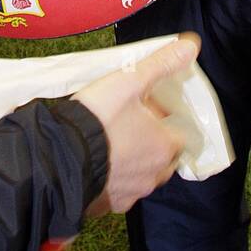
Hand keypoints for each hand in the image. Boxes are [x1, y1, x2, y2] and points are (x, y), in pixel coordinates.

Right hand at [75, 33, 196, 214]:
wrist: (59, 156)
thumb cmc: (98, 118)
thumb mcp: (130, 82)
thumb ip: (161, 64)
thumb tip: (191, 45)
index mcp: (164, 147)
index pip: (178, 133)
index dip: (163, 119)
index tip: (145, 108)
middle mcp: (153, 175)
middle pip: (162, 157)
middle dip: (150, 143)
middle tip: (128, 125)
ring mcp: (130, 193)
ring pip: (139, 176)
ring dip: (132, 162)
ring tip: (109, 144)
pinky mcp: (106, 205)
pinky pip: (115, 191)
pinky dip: (111, 179)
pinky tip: (95, 164)